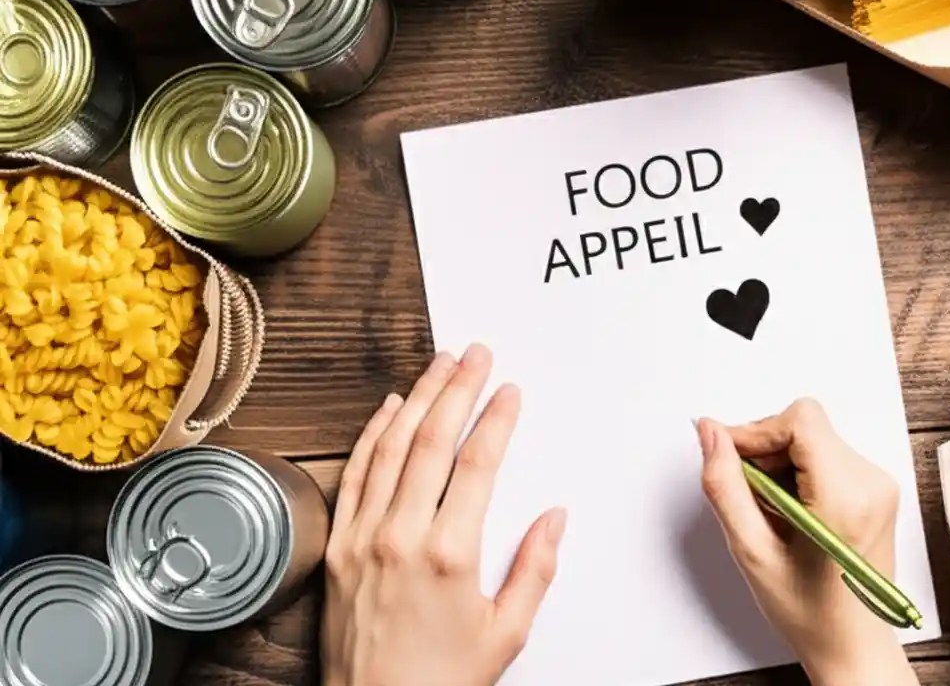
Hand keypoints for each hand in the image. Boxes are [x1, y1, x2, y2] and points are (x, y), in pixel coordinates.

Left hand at [323, 345, 566, 685]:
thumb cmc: (440, 679)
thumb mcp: (506, 633)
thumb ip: (535, 570)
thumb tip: (554, 519)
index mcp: (449, 556)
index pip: (477, 465)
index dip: (496, 420)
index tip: (509, 391)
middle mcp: (401, 537)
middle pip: (432, 442)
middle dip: (458, 390)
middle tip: (476, 354)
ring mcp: (362, 537)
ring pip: (391, 448)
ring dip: (418, 399)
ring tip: (440, 365)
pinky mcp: (336, 546)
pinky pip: (355, 474)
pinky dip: (371, 435)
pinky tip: (389, 408)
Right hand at [696, 399, 917, 685]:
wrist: (853, 645)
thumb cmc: (810, 612)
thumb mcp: (752, 551)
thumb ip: (725, 486)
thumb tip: (710, 433)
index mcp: (847, 497)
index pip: (800, 421)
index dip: (756, 432)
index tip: (729, 457)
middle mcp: (872, 483)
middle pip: (804, 428)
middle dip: (765, 453)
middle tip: (747, 498)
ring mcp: (879, 485)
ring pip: (812, 440)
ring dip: (780, 467)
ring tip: (771, 515)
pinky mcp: (876, 490)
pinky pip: (826, 457)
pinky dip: (798, 475)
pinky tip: (790, 514)